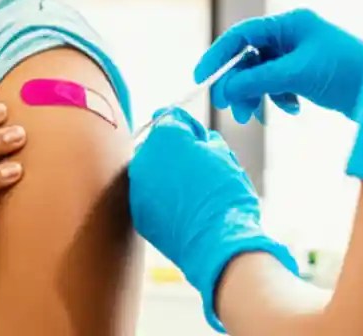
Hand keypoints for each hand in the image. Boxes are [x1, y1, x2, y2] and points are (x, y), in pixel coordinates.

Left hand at [129, 108, 295, 330]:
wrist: (218, 242)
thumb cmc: (226, 196)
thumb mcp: (223, 155)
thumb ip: (202, 138)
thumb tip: (195, 137)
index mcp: (165, 136)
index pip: (172, 119)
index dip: (189, 129)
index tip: (199, 142)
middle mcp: (143, 156)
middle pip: (157, 145)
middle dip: (173, 153)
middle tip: (199, 172)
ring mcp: (136, 186)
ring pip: (151, 172)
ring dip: (165, 177)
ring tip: (192, 195)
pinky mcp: (137, 212)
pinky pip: (148, 198)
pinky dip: (161, 201)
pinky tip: (182, 212)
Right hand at [196, 8, 362, 121]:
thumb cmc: (347, 74)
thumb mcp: (297, 75)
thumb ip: (258, 79)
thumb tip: (225, 88)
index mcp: (290, 23)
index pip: (242, 35)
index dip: (219, 56)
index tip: (202, 78)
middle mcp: (293, 34)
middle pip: (249, 57)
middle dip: (238, 84)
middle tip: (231, 109)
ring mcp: (300, 54)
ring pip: (261, 74)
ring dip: (255, 95)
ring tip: (254, 118)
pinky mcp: (307, 73)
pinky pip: (278, 84)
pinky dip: (277, 99)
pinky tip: (292, 109)